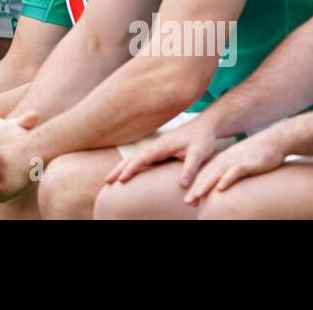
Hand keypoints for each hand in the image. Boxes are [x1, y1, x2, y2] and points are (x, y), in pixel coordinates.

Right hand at [105, 114, 220, 187]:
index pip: (142, 158)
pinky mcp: (160, 151)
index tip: (121, 179)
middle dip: (119, 168)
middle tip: (106, 181)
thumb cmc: (202, 139)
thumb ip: (190, 168)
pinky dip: (132, 166)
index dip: (131, 169)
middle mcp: (157, 146)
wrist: (205, 126)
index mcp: (162, 146)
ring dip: (122, 167)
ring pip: (136, 158)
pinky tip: (127, 172)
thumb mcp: (199, 153)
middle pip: (133, 158)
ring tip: (111, 178)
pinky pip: (142, 160)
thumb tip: (182, 185)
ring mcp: (157, 148)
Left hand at [183, 126, 288, 205]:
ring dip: (206, 185)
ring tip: (196, 195)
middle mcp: (225, 160)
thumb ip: (231, 170)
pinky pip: (235, 172)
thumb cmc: (258, 153)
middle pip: (207, 176)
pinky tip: (220, 187)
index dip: (196, 187)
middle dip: (196, 189)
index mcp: (222, 160)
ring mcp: (235, 161)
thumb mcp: (240, 161)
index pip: (205, 175)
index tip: (189, 200)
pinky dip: (227, 179)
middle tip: (187, 202)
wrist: (273, 140)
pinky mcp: (246, 163)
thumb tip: (224, 184)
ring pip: (217, 174)